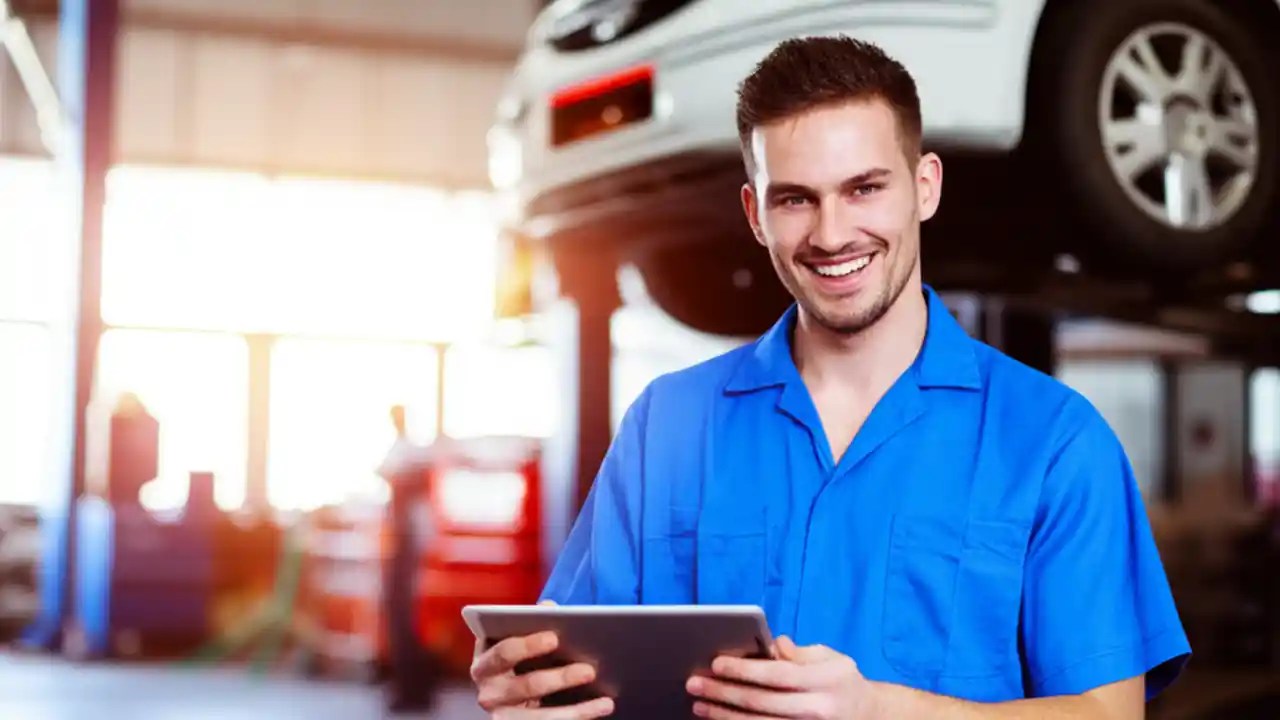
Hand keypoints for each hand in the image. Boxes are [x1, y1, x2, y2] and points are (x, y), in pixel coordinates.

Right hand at [470, 603, 613, 718]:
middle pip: (525, 686)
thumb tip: (548, 607)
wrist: (510, 699)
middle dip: (559, 678)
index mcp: (485, 662)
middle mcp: (488, 692)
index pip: (503, 652)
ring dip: (576, 710)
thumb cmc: (520, 662)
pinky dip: (579, 717)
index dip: (528, 645)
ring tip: (606, 701)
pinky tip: (601, 709)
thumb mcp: (522, 643)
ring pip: (540, 717)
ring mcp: (502, 717)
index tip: (554, 638)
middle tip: (590, 670)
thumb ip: (533, 623)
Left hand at [685, 636, 878, 719]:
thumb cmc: (841, 681)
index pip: (778, 674)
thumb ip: (800, 652)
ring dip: (725, 716)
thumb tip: (774, 644)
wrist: (868, 716)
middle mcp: (819, 709)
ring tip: (700, 706)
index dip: (745, 670)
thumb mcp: (830, 659)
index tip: (716, 663)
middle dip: (724, 693)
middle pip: (763, 703)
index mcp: (826, 681)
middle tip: (695, 684)